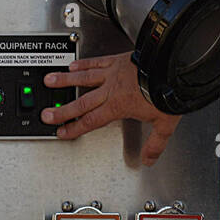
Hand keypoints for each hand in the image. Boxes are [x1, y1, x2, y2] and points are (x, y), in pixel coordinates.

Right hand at [42, 53, 181, 166]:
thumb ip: (155, 143)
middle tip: (46, 114)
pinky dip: (84, 63)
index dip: (75, 128)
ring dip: (65, 80)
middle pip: (82, 102)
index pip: (92, 121)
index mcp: (119, 106)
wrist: (173, 66)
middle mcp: (112, 89)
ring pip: (84, 78)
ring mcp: (113, 73)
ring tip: (49, 80)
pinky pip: (97, 62)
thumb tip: (149, 159)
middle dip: (63, 110)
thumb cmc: (168, 92)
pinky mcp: (118, 59)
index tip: (62, 132)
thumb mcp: (165, 123)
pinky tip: (74, 64)